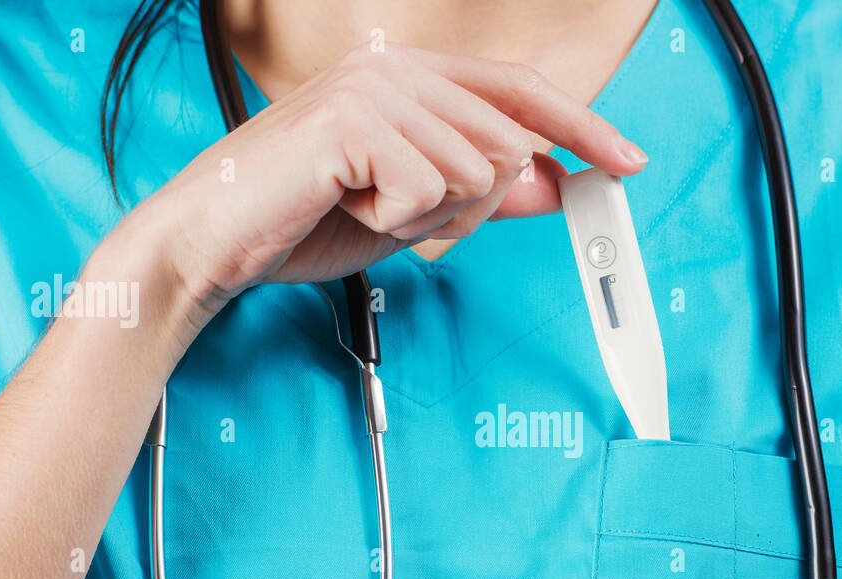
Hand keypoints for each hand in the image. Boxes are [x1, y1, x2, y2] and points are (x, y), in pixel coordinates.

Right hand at [128, 42, 647, 329]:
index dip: (581, 127)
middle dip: (466, 205)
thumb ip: (481, 193)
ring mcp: (375, 88)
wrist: (214, 245)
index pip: (519, 93)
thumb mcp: (413, 212)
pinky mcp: (355, 122)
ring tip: (360, 205)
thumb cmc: (302, 222)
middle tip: (392, 211)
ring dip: (428, 216)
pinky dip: (394, 222)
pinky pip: (431, 192)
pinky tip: (342, 204)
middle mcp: (396, 69)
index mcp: (410, 78)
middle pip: (507, 146)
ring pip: (477, 173)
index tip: (627, 162)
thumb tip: (552, 183)